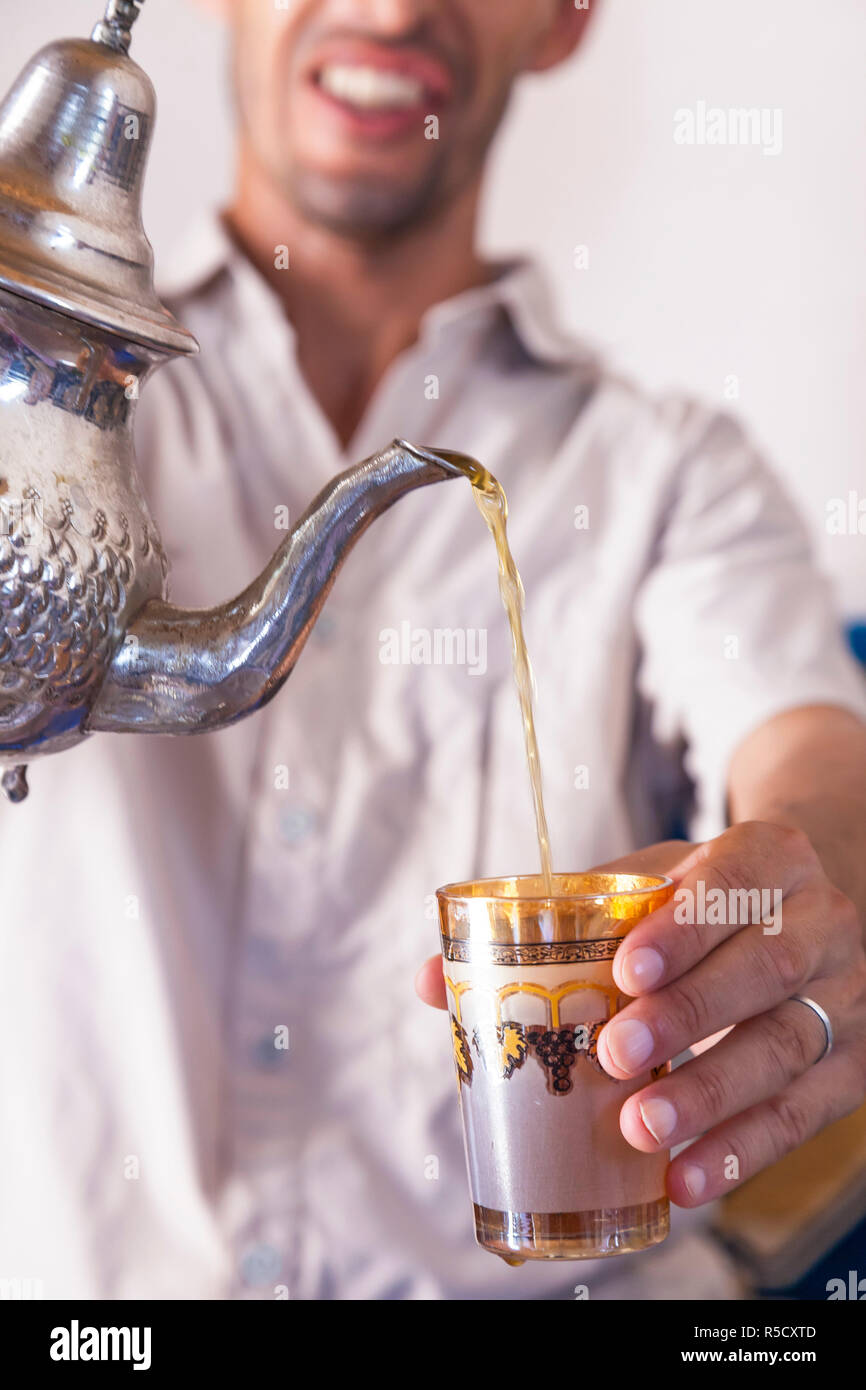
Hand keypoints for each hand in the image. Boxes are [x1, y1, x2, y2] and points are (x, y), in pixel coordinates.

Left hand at [416, 824, 865, 1205]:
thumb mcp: (652, 881)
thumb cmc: (709, 900)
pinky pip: (802, 1114)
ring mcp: (846, 996)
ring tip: (642, 1131)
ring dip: (712, 1097)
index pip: (734, 880)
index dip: (684, 926)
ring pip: (784, 1048)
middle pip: (764, 968)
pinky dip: (742, 1151)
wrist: (812, 912)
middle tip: (615, 1056)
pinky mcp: (851, 1066)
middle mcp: (822, 920)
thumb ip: (556, 919)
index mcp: (770, 857)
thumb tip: (432, 980)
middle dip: (689, 1015)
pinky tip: (685, 1181)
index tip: (625, 969)